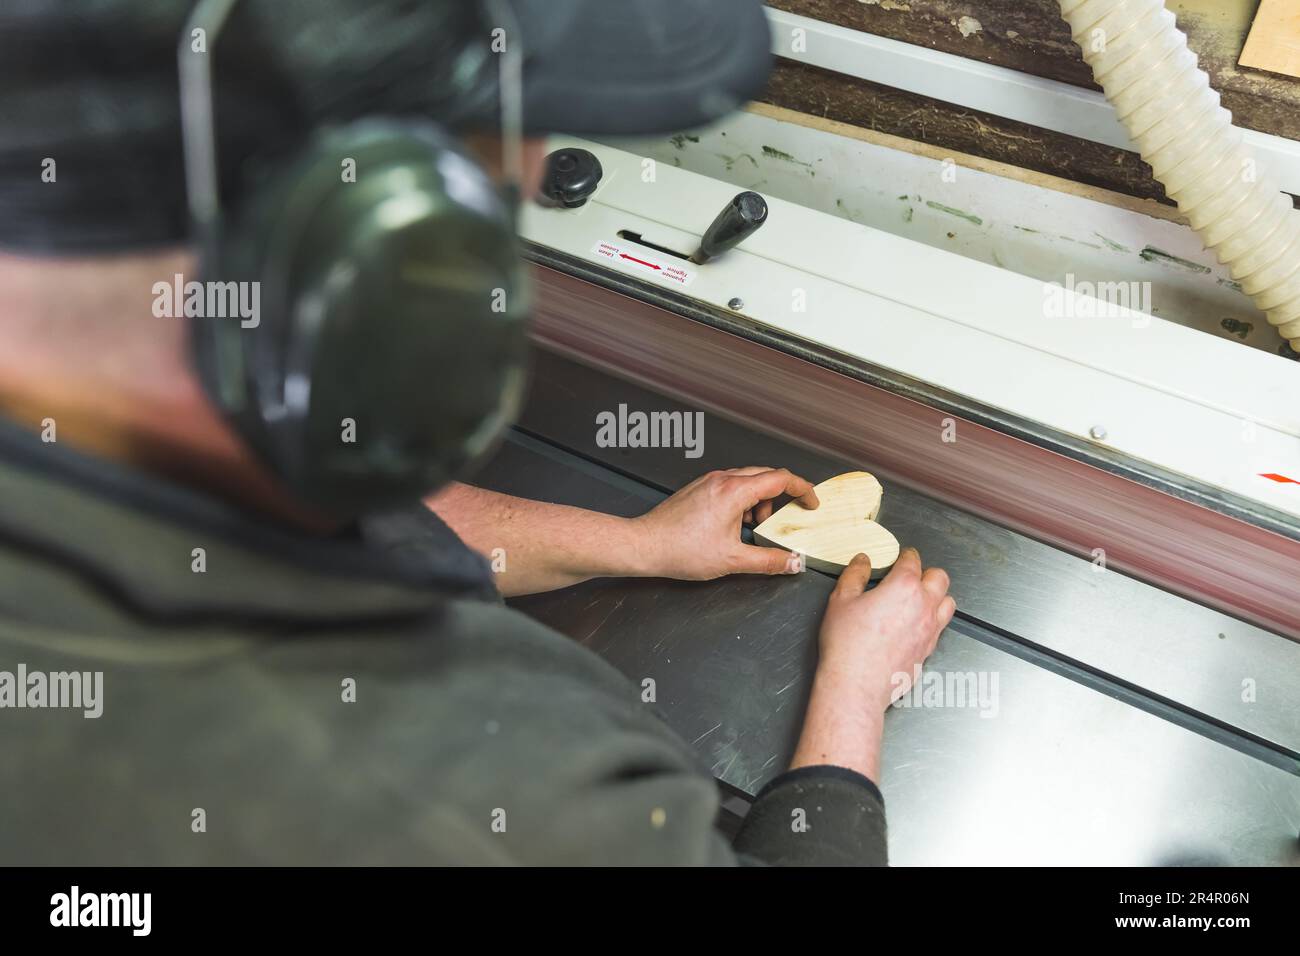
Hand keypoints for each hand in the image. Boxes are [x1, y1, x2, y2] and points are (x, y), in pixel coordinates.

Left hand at [634, 467, 819, 579]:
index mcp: (735, 491)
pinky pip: (730, 486)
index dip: (802, 488)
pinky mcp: (699, 488)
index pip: (780, 478)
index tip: (811, 501)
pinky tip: (736, 524)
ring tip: (755, 526)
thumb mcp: (733, 560)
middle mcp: (722, 479)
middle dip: (782, 496)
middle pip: (765, 475)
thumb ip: (769, 561)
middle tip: (789, 515)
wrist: (644, 545)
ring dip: (760, 500)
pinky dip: (742, 501)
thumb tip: (792, 562)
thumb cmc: (680, 549)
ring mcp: (709, 482)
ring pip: (747, 481)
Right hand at [819, 548, 954, 709]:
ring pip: (948, 603)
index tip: (903, 556)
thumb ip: (854, 575)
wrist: (857, 684)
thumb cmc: (848, 645)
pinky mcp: (929, 650)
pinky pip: (941, 627)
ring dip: (937, 596)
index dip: (906, 555)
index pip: (912, 561)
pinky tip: (916, 624)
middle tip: (912, 575)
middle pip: (939, 578)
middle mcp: (923, 606)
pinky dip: (932, 620)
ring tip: (920, 598)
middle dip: (927, 573)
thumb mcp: (841, 600)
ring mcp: (930, 630)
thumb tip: (862, 562)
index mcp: (903, 587)